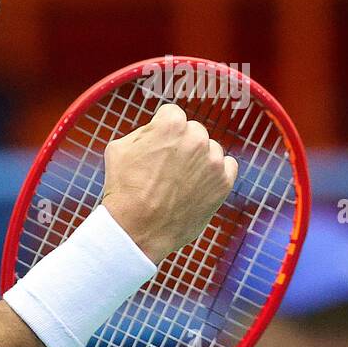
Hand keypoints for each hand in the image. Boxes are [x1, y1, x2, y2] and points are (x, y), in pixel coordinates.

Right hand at [102, 102, 238, 263]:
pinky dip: (216, 174)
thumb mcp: (119, 148)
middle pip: (193, 132)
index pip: (172, 115)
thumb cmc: (124, 189)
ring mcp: (213, 161)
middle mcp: (197, 138)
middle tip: (165, 169)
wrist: (136, 231)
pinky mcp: (224, 183)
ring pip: (210, 150)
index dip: (160, 131)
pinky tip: (198, 186)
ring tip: (178, 183)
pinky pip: (228, 167)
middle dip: (181, 145)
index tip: (155, 148)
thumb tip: (158, 129)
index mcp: (172, 124)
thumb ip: (144, 131)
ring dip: (198, 160)